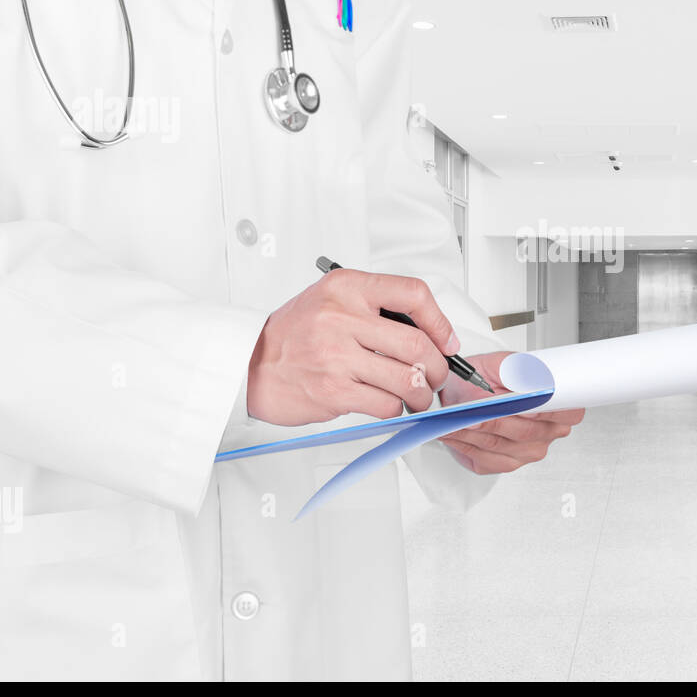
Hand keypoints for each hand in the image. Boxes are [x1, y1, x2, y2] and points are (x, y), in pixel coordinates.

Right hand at [246, 269, 457, 425]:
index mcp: (346, 287)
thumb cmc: (294, 335)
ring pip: (407, 378)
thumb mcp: (331, 300)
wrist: (249, 365)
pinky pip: (386, 403)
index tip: (447, 340)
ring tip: (416, 396)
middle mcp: (342, 317)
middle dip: (437, 367)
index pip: (413, 293)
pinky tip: (389, 404)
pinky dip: (396, 408)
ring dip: (421, 394)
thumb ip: (374, 307)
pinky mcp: (334, 390)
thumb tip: (429, 331)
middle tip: (436, 376)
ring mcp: (337, 355)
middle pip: (417, 344)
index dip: (440, 321)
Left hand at [438, 351, 585, 473]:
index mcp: (557, 406)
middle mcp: (546, 432)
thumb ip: (518, 370)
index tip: (524, 405)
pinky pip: (485, 459)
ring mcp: (526, 452)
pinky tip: (455, 432)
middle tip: (479, 410)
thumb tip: (528, 381)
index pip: (568, 413)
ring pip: (501, 445)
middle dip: (499, 420)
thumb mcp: (503, 363)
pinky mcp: (504, 463)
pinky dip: (466, 444)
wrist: (464, 391)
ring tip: (460, 418)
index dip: (544, 411)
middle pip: (526, 431)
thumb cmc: (487, 377)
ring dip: (477, 432)